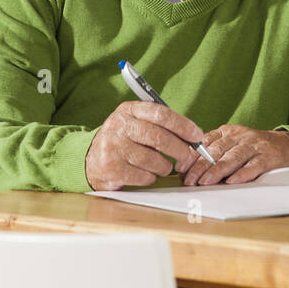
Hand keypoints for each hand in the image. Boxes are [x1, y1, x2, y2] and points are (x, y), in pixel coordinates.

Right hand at [85, 101, 206, 190]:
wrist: (90, 160)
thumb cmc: (123, 141)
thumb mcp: (135, 124)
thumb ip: (160, 125)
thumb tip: (193, 136)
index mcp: (128, 110)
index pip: (161, 113)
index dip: (183, 125)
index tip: (197, 135)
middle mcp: (119, 126)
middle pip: (160, 138)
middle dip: (180, 150)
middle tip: (188, 158)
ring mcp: (113, 147)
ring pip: (154, 160)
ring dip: (165, 167)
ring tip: (162, 167)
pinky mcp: (112, 168)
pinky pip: (144, 176)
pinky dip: (151, 177)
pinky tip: (146, 174)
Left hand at [181, 125, 288, 185]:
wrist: (286, 146)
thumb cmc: (253, 150)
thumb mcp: (232, 146)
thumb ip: (212, 156)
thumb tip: (187, 172)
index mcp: (227, 132)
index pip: (205, 142)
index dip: (192, 156)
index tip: (181, 169)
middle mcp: (240, 136)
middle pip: (217, 151)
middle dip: (200, 166)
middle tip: (190, 180)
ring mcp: (255, 145)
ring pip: (233, 157)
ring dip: (217, 170)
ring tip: (205, 182)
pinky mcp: (269, 157)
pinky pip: (254, 165)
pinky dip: (243, 173)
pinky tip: (233, 181)